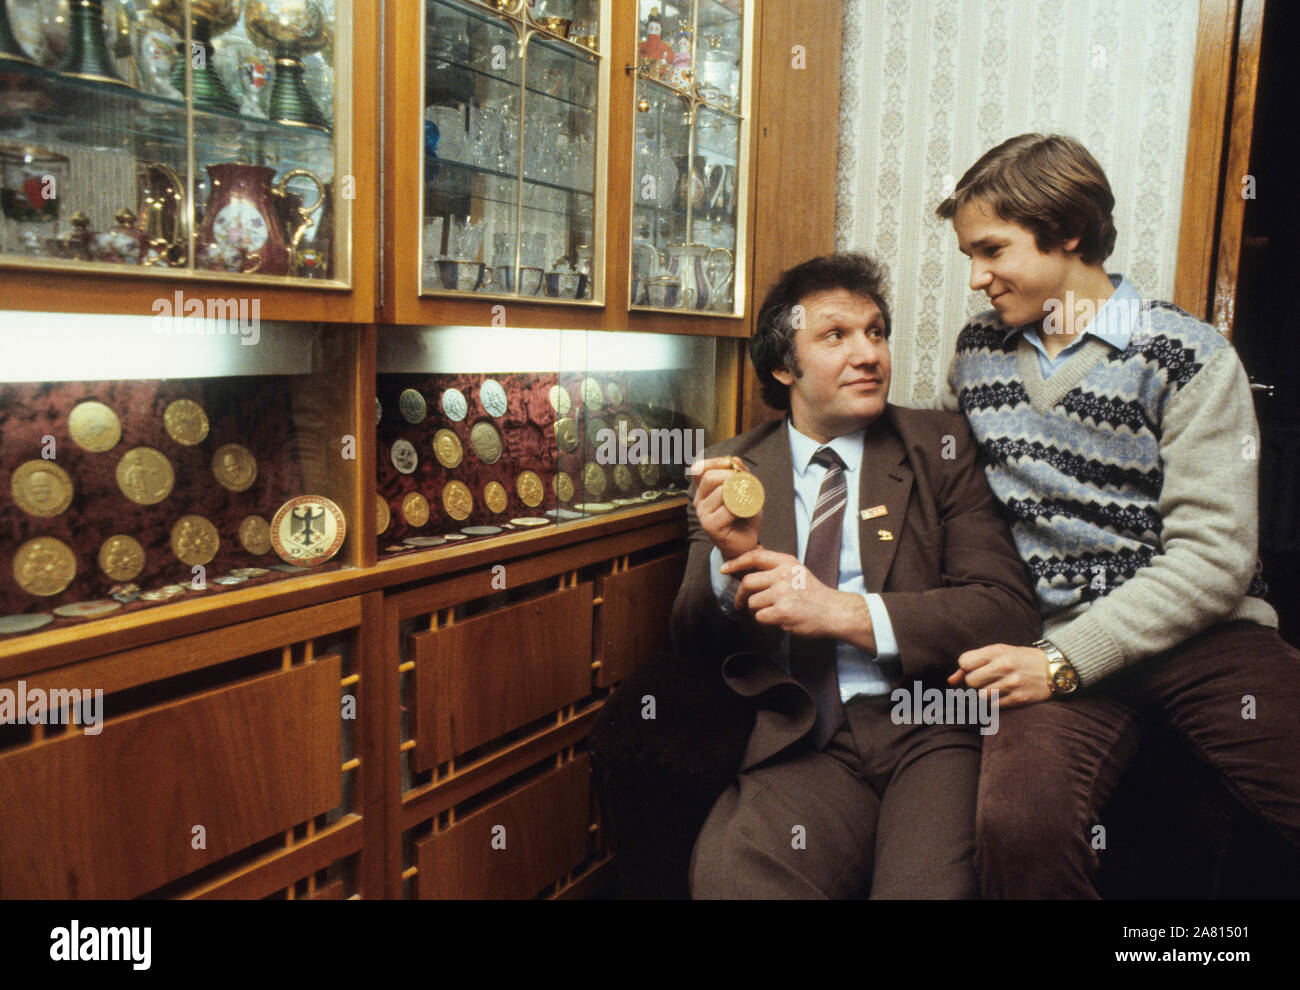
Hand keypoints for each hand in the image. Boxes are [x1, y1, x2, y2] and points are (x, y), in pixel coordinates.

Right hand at [688, 455, 761, 560]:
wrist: (747, 543)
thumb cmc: (745, 517)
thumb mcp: (746, 491)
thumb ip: (741, 474)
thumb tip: (735, 459)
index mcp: (704, 491)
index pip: (699, 468)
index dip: (714, 462)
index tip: (731, 464)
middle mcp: (699, 501)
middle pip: (710, 477)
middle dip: (731, 475)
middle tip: (746, 484)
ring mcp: (702, 514)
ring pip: (720, 491)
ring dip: (739, 493)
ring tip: (747, 501)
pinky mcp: (710, 526)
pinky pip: (727, 509)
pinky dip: (740, 508)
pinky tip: (743, 514)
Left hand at [722, 548, 871, 646]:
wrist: (834, 612)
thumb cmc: (814, 595)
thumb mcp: (797, 572)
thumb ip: (777, 568)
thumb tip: (751, 566)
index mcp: (786, 563)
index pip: (754, 556)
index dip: (736, 563)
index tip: (725, 569)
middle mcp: (783, 575)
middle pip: (748, 582)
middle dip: (741, 596)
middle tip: (741, 603)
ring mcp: (782, 593)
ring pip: (753, 602)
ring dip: (758, 610)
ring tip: (774, 611)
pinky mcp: (782, 611)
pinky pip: (760, 617)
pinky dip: (766, 621)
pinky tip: (780, 619)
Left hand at [948, 643, 1051, 707]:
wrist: (1052, 670)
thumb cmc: (1020, 659)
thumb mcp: (998, 653)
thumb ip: (973, 663)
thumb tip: (950, 682)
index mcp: (997, 652)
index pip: (964, 662)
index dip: (965, 668)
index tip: (973, 669)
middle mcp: (1004, 667)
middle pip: (970, 681)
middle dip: (972, 683)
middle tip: (983, 681)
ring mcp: (1012, 684)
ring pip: (980, 696)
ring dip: (982, 695)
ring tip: (993, 688)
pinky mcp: (1018, 699)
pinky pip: (993, 706)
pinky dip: (992, 703)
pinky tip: (1000, 696)